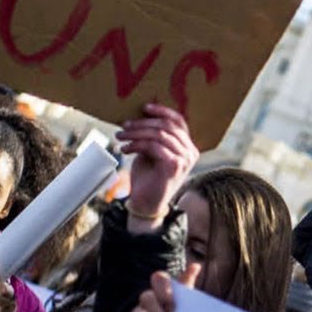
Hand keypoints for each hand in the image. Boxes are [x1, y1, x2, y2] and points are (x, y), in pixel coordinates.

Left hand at [117, 103, 198, 231]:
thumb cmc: (148, 177)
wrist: (146, 204)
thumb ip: (153, 137)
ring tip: (120, 136)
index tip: (144, 108)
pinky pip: (154, 146)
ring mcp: (185, 160)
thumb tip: (141, 116)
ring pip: (159, 135)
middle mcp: (191, 152)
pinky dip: (136, 145)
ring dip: (136, 133)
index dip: (162, 111)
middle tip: (124, 126)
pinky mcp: (174, 166)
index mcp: (188, 147)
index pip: (179, 122)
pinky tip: (125, 149)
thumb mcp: (151, 152)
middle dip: (142, 123)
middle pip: (167, 126)